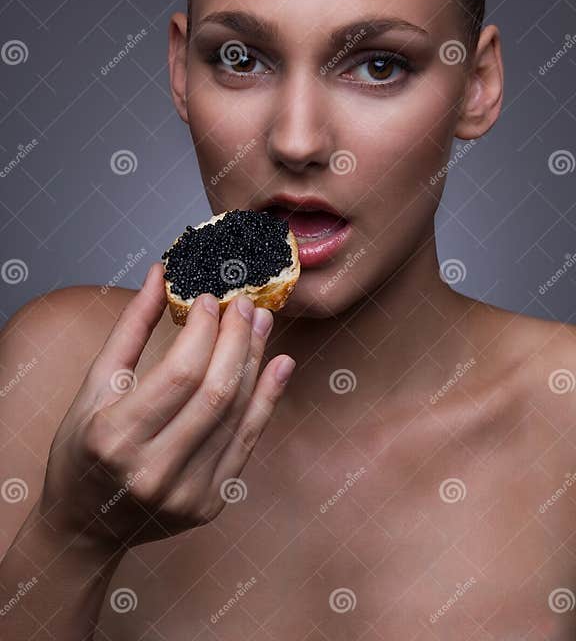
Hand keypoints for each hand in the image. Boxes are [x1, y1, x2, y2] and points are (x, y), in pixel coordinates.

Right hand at [38, 262, 294, 548]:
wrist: (87, 524)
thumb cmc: (83, 448)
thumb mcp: (95, 386)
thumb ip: (131, 328)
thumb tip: (163, 274)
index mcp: (115, 438)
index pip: (180, 373)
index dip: (204, 330)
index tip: (211, 299)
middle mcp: (152, 471)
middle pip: (215, 392)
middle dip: (236, 339)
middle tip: (246, 304)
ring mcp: (186, 494)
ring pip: (236, 414)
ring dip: (255, 362)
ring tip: (262, 324)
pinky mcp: (210, 504)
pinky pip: (248, 442)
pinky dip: (268, 399)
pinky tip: (279, 364)